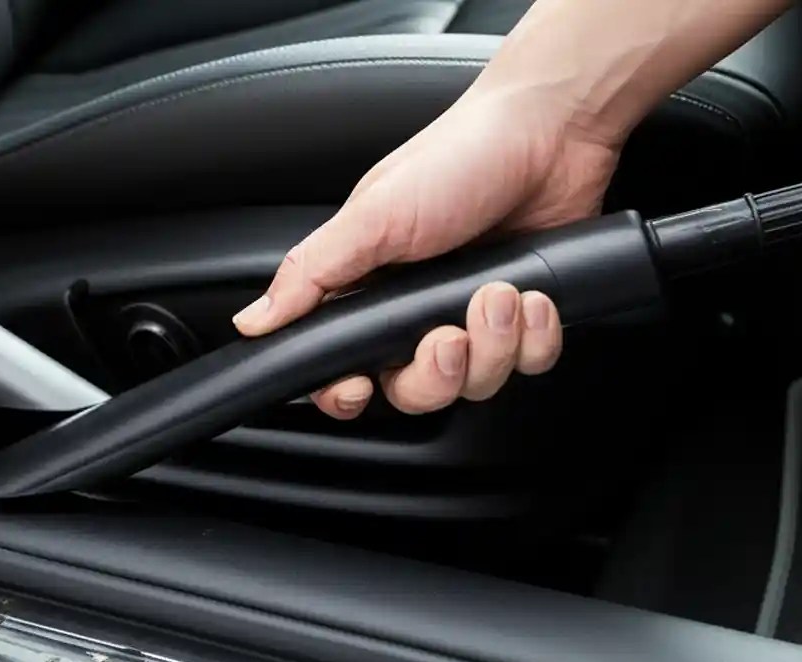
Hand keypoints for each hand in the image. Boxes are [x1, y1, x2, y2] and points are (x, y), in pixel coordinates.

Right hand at [232, 87, 619, 417]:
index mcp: (367, 288)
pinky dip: (536, 338)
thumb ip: (310, 273)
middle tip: (448, 335)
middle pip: (412, 391)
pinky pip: (529, 363)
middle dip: (434, 374)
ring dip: (493, 346)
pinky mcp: (525, 318)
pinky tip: (534, 296)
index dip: (347, 392)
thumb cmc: (458, 157)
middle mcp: (416, 310)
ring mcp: (472, 316)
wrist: (549, 130)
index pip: (341, 366)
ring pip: (474, 383)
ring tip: (500, 293)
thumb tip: (252, 321)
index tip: (360, 385)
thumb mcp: (371, 217)